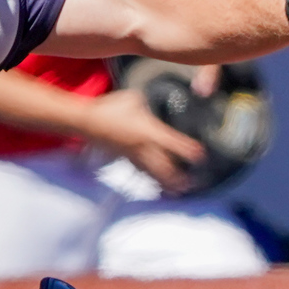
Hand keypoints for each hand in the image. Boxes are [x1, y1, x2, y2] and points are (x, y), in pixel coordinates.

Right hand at [80, 90, 205, 193]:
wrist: (87, 122)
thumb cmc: (110, 108)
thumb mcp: (134, 98)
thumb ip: (149, 103)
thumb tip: (157, 106)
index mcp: (149, 131)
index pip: (174, 143)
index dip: (189, 150)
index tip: (201, 156)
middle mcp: (143, 147)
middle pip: (165, 167)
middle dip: (178, 177)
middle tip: (192, 183)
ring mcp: (134, 155)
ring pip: (154, 172)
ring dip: (166, 183)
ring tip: (178, 191)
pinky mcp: (125, 158)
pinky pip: (142, 171)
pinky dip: (151, 179)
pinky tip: (156, 183)